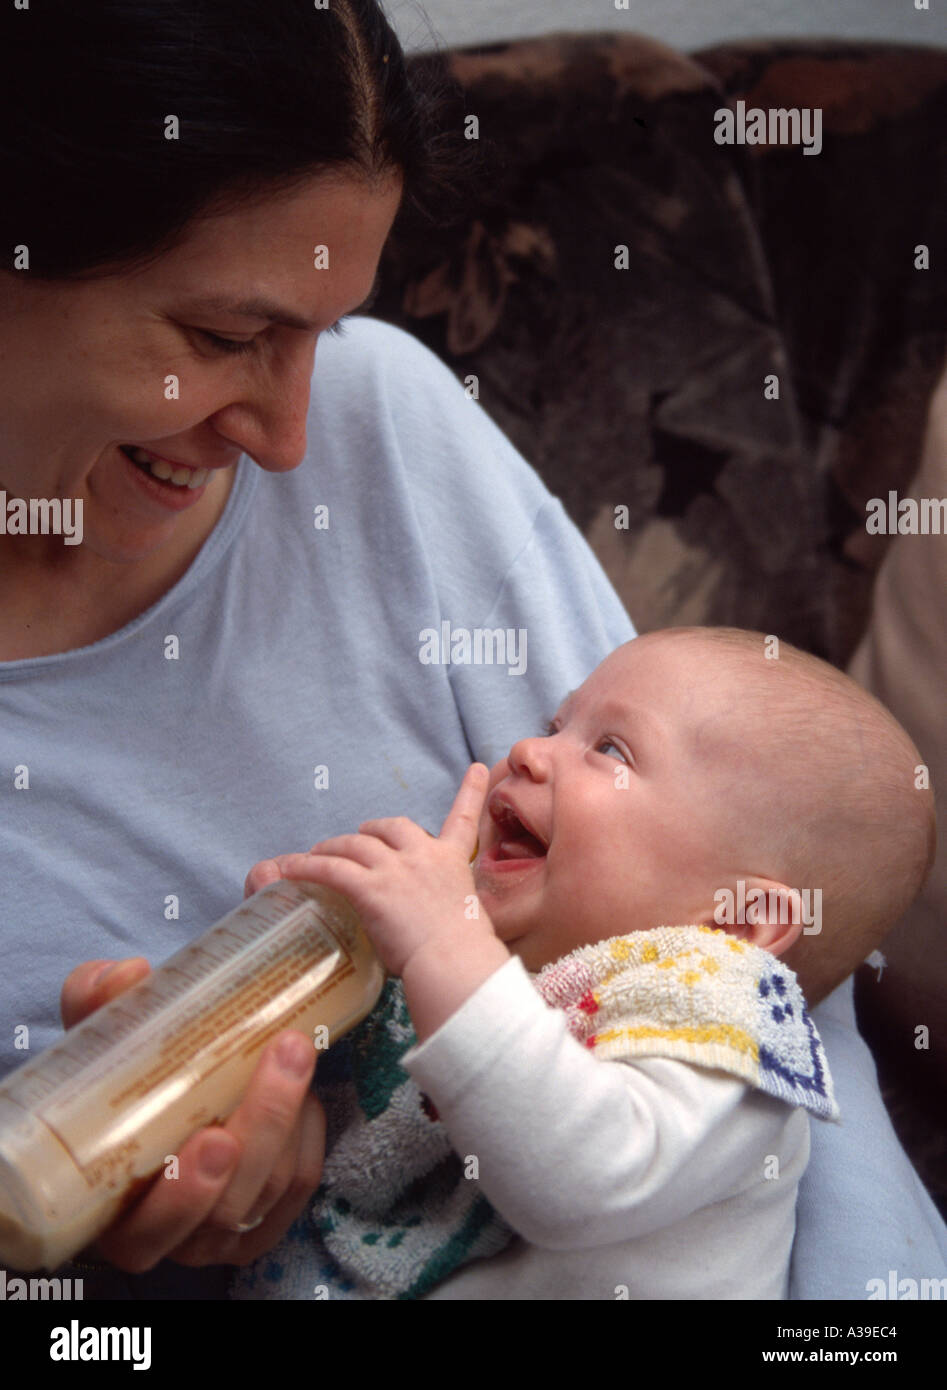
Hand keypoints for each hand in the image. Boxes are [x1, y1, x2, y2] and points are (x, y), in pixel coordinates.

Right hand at [60, 958, 325, 1272]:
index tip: (214, 1139)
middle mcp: (172, 1236)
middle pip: (226, 1208)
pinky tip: (306, 1093)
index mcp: (117, 1216)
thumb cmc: (124, 1081)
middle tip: (282, 1059)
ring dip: (289, 1119)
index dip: (183, 1196)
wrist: (165, 1088)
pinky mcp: (265, 1218)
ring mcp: (222, 1233)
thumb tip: (124, 974)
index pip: (147, 1234)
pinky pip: (299, 1185)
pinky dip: (308, 1138)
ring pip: (269, 1190)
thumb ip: (98, 1006)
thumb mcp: (100, 1044)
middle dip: (260, 1130)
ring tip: (295, 1052)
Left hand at [255, 763, 491, 976]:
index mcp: (453, 862)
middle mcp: (424, 856)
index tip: (477, 769)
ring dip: (332, 846)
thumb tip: (432, 930)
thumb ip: (446, 910)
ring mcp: (396, 869)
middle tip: (356, 836)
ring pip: (355, 844)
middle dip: (371, 829)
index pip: (463, 820)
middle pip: (392, 826)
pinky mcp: (370, 888)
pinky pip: (330, 869)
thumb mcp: (465, 919)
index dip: (471, 791)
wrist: (455, 963)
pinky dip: (306, 867)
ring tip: (316, 853)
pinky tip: (289, 870)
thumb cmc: (462, 955)